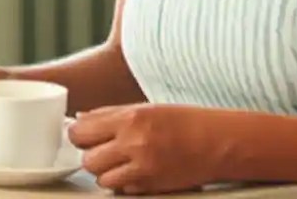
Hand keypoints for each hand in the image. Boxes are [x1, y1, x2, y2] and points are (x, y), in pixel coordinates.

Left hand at [68, 104, 217, 194]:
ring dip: (107, 172)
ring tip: (121, 162)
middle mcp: (133, 143)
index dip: (79, 135)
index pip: (80, 131)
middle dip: (92, 155)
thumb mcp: (145, 108)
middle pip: (87, 159)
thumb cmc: (185, 122)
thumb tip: (81, 120)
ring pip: (101, 178)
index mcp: (129, 118)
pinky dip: (124, 183)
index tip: (84, 135)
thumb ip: (110, 114)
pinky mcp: (151, 186)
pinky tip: (136, 171)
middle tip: (104, 150)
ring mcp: (142, 167)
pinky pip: (122, 189)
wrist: (218, 143)